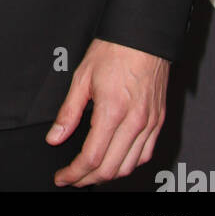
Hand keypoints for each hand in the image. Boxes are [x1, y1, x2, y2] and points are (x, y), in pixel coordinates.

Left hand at [48, 37, 168, 186]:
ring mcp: (150, 123)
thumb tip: (55, 137)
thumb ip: (68, 112)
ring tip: (90, 173)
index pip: (91, 157)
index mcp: (113, 110)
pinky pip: (145, 154)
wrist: (143, 36)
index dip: (74, 173)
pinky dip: (128, 165)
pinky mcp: (158, 121)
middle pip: (111, 168)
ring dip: (108, 176)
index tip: (62, 176)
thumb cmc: (114, 50)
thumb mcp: (82, 77)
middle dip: (87, 179)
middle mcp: (134, 121)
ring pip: (129, 166)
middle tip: (72, 178)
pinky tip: (115, 161)